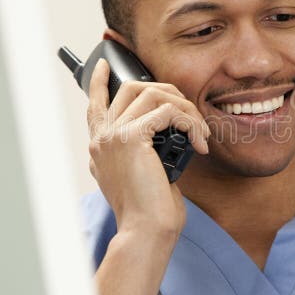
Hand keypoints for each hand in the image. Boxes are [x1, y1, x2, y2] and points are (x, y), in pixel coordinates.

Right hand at [87, 58, 209, 236]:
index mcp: (100, 148)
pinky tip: (200, 142)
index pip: (95, 105)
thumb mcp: (140, 176)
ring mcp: (113, 135)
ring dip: (185, 109)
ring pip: (153, 94)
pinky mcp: (131, 137)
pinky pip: (168, 111)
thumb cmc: (149, 211)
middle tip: (189, 111)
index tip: (106, 64)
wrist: (146, 230)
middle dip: (166, 92)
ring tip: (200, 132)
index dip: (100, 82)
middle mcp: (101, 139)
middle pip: (131, 89)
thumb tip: (164, 134)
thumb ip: (140, 152)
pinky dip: (190, 122)